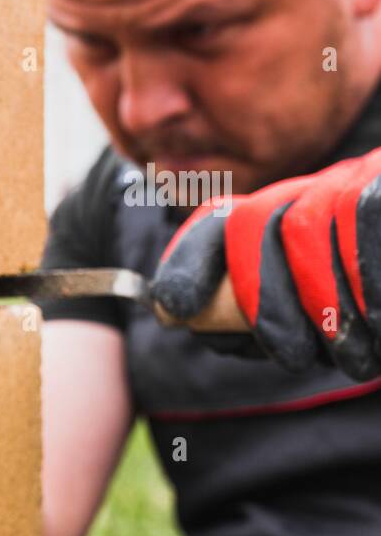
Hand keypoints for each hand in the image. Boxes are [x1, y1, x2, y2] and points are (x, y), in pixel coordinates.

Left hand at [151, 150, 380, 379]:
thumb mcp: (330, 317)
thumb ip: (264, 317)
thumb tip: (193, 321)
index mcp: (295, 217)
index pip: (222, 224)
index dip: (189, 262)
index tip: (174, 308)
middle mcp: (326, 188)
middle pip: (257, 225)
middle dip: (261, 300)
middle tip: (290, 357)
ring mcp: (364, 178)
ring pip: (307, 225)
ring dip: (325, 304)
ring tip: (356, 357)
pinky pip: (364, 217)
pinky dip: (370, 277)